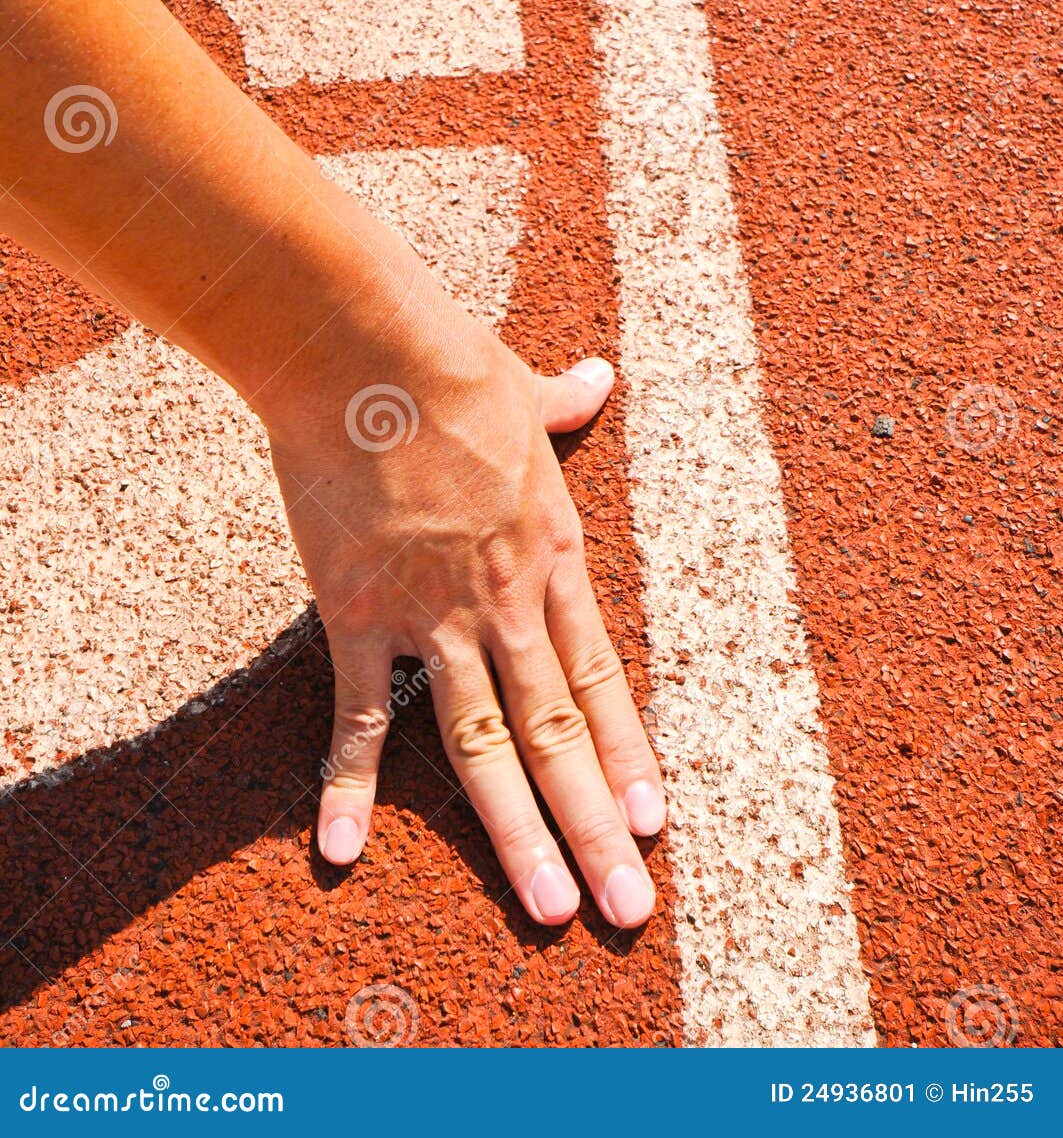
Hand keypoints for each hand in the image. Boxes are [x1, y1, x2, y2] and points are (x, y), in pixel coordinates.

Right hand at [267, 313, 664, 929]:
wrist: (370, 354)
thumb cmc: (447, 364)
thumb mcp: (523, 388)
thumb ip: (563, 402)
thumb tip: (597, 373)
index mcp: (552, 552)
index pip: (600, 674)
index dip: (627, 751)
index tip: (654, 820)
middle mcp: (505, 600)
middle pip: (559, 733)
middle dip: (596, 825)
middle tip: (630, 910)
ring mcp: (436, 616)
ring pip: (484, 748)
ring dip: (519, 834)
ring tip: (551, 910)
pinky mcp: (360, 613)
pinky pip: (360, 716)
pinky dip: (348, 784)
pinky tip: (343, 851)